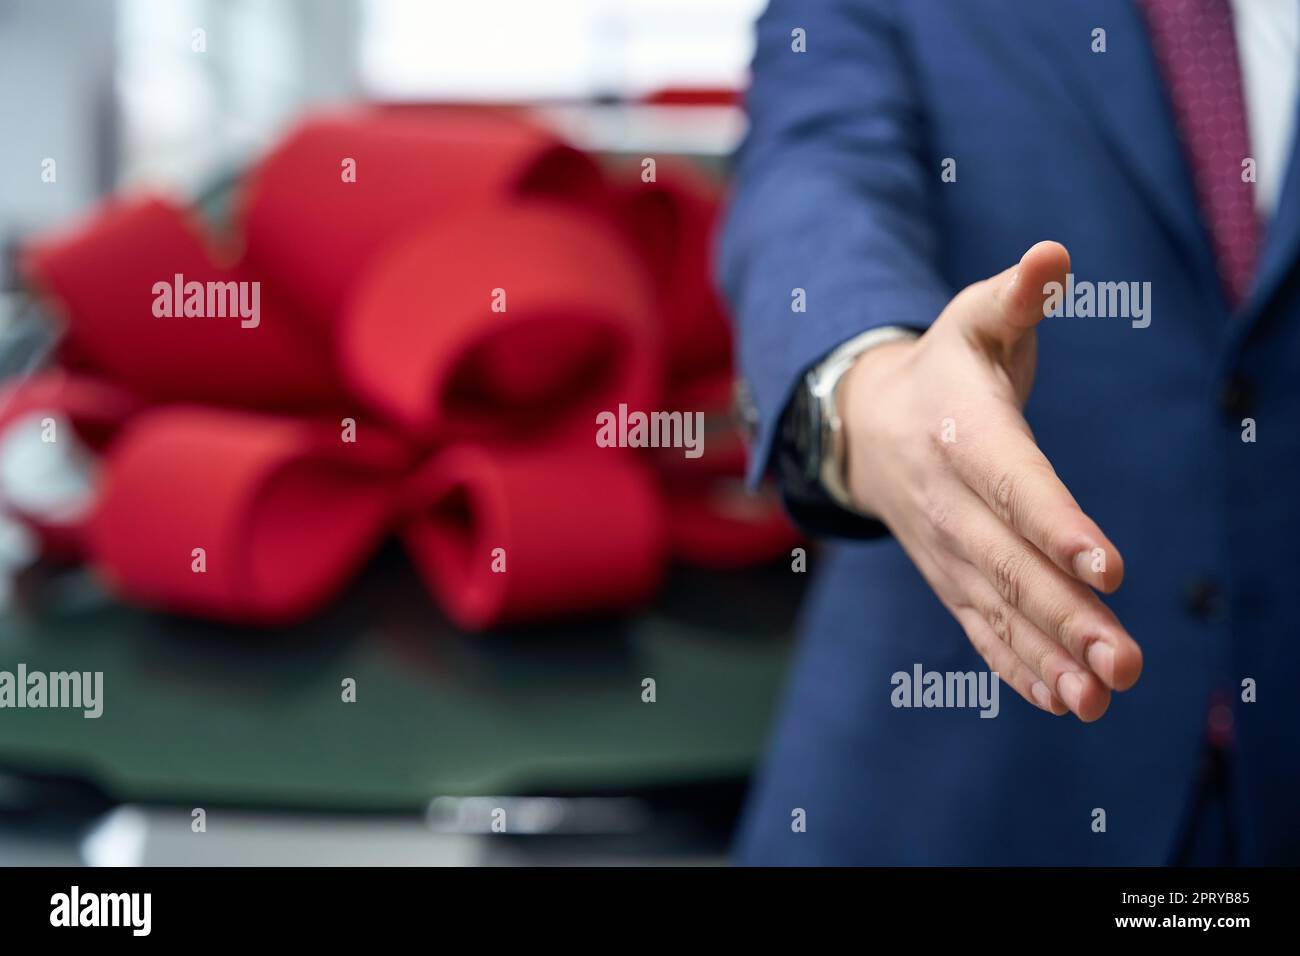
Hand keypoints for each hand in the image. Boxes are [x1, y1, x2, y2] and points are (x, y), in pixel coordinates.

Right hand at [839, 241, 1140, 720]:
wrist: (865, 425)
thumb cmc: (942, 366)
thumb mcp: (973, 320)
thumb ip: (1014, 294)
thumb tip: (1051, 255)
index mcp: (960, 431)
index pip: (1012, 482)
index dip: (1056, 523)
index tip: (1106, 566)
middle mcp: (947, 499)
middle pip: (1007, 562)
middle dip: (1064, 614)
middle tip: (1122, 660)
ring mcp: (943, 546)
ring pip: (996, 606)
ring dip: (1046, 656)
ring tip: (1099, 697)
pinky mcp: (947, 576)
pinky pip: (978, 627)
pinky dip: (1016, 665)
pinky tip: (1062, 701)